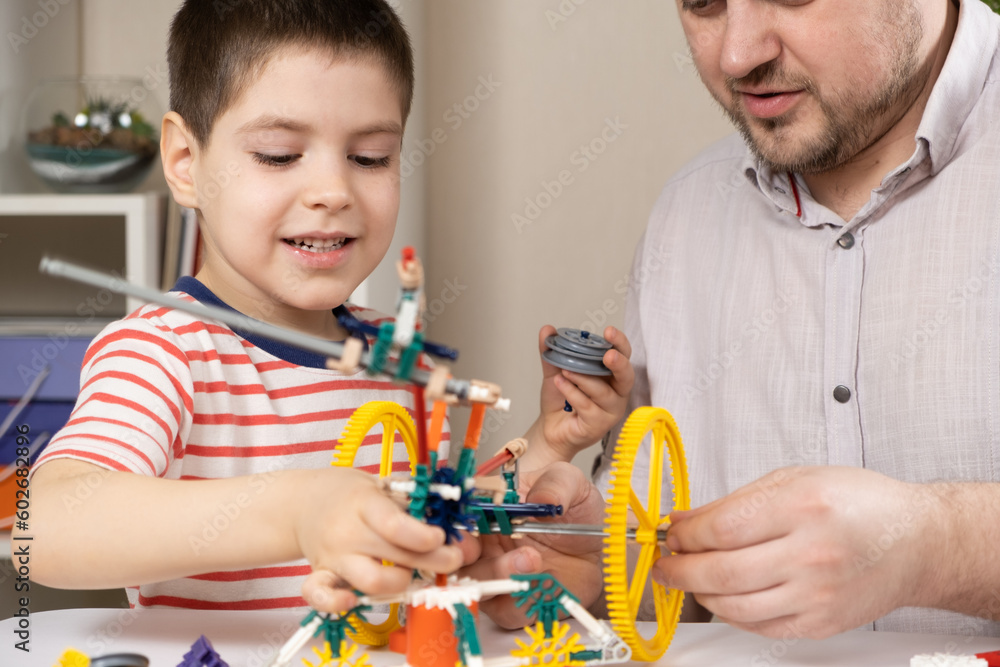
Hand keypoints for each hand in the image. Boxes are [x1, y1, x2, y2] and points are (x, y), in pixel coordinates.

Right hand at [297, 468, 463, 611]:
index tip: (442, 538)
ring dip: (401, 583)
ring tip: (412, 572)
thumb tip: (459, 530)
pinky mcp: (321, 576)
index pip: (393, 525)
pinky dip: (337, 604)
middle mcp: (347, 532)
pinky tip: (354, 601)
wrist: (304, 502)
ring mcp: (333, 557)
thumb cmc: (350, 494)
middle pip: (394, 556)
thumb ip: (417, 505)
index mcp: (363, 503)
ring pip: (371, 582)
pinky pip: (322, 598)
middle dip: (433, 561)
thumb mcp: (383, 486)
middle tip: (453, 558)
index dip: (423, 536)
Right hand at [458, 462, 606, 627]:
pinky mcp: (514, 604)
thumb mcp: (570, 483)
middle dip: (459, 557)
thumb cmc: (574, 512)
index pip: (454, 521)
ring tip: (531, 560)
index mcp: (486, 512)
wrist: (598, 545)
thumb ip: (556, 483)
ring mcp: (496, 577)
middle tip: (479, 549)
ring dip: (497, 575)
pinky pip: (506, 612)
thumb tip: (543, 498)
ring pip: (476, 586)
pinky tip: (543, 583)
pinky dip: (521, 601)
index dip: (451, 530)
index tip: (464, 534)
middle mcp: (484, 546)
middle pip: (453, 558)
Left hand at [524, 325, 632, 467]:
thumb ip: (552, 352)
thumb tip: (547, 329)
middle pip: (627, 376)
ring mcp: (610, 410)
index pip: (623, 355)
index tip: (609, 331)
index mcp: (611, 375)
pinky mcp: (599, 425)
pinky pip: (588, 406)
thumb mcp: (555, 371)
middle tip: (607, 355)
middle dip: (618, 363)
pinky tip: (560, 384)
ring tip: (564, 371)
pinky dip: (572, 393)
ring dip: (583, 379)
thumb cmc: (560, 400)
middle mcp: (616, 392)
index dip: (619, 342)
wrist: (550, 427)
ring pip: (603, 392)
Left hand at [654, 466, 943, 638]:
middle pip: (723, 572)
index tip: (670, 534)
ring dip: (700, 594)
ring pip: (735, 607)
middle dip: (680, 570)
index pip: (723, 528)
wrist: (915, 542)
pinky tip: (723, 596)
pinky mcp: (821, 623)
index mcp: (802, 507)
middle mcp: (811, 554)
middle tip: (665, 564)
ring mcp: (817, 595)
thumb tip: (684, 521)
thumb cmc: (859, 503)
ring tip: (690, 579)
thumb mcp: (794, 479)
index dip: (685, 535)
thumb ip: (734, 502)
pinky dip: (731, 613)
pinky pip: (760, 626)